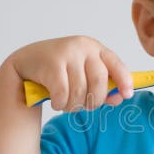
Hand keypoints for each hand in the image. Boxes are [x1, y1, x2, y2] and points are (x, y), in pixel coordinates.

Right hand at [8, 35, 133, 111]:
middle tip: (84, 106)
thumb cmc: (59, 71)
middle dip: (94, 101)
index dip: (124, 81)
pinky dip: (60, 104)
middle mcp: (83, 47)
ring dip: (73, 106)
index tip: (127, 95)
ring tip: (67, 104)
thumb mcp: (83, 74)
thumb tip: (119, 98)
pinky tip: (56, 102)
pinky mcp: (51, 64)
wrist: (26, 63)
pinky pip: (63, 94)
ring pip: (80, 91)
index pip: (116, 64)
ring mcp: (67, 54)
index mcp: (95, 48)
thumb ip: (102, 86)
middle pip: (100, 82)